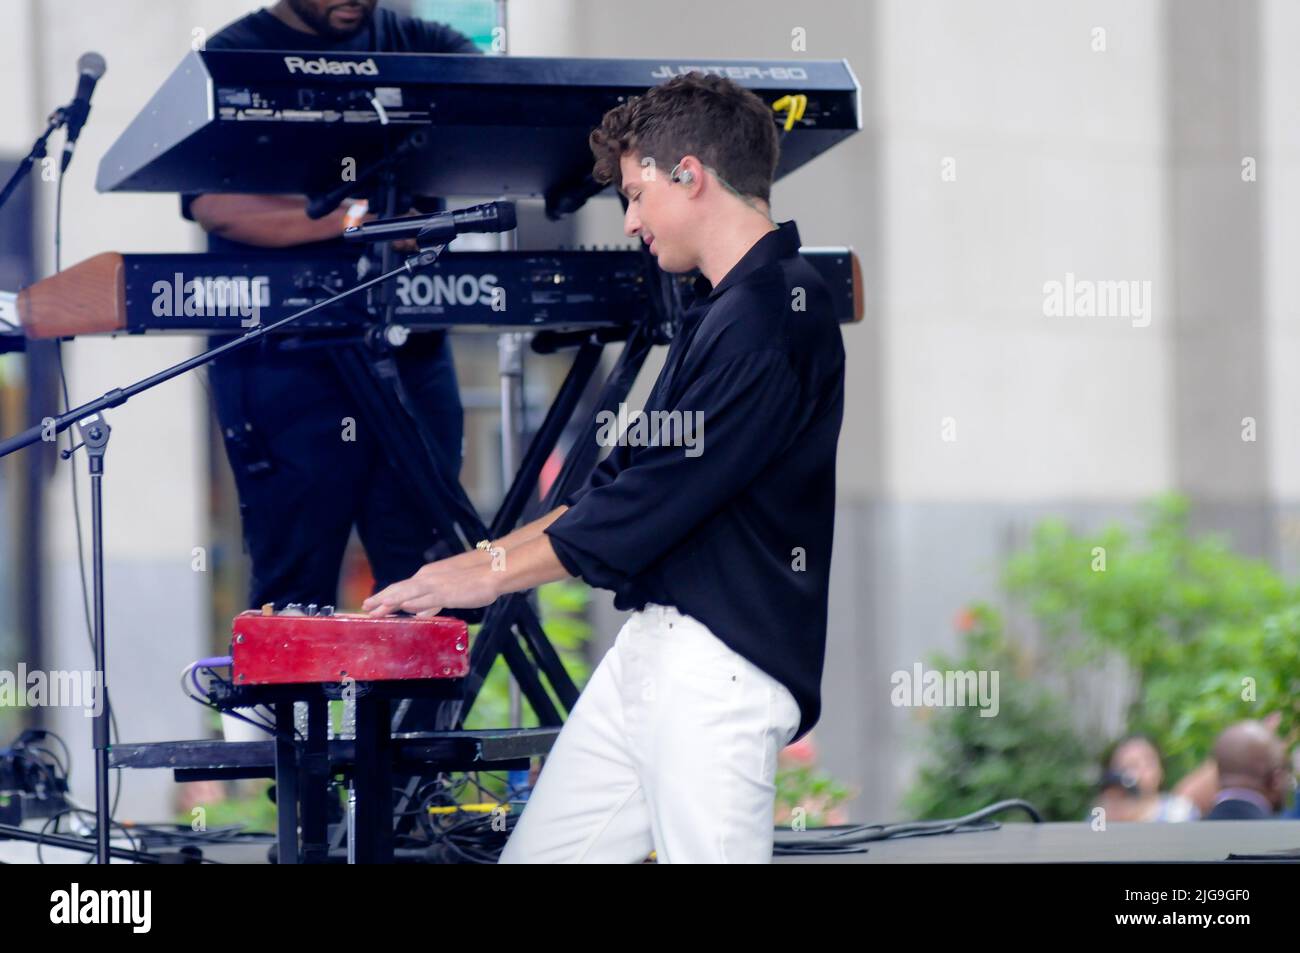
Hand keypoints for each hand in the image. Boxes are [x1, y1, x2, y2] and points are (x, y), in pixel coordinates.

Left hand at [363, 556, 498, 616]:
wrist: (493, 569)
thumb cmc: (475, 579)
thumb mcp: (448, 592)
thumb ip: (431, 602)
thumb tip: (417, 612)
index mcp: (427, 576)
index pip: (401, 587)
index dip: (385, 596)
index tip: (372, 603)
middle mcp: (427, 578)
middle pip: (399, 589)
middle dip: (380, 599)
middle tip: (364, 607)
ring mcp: (436, 584)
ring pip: (407, 592)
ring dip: (390, 600)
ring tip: (374, 607)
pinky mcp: (446, 592)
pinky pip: (427, 598)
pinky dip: (413, 602)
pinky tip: (403, 607)